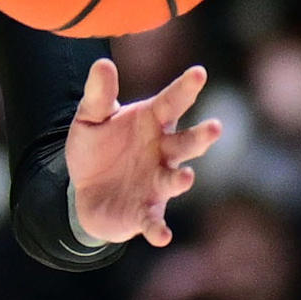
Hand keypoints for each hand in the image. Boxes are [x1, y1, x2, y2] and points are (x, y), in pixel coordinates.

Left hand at [65, 59, 222, 249]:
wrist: (85, 190)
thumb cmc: (97, 149)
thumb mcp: (90, 118)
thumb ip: (98, 95)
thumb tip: (101, 63)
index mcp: (152, 122)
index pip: (172, 102)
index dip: (185, 88)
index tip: (198, 73)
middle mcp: (163, 151)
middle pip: (186, 143)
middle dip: (200, 137)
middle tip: (215, 127)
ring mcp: (157, 182)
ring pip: (175, 179)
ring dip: (182, 179)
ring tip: (186, 177)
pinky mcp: (145, 211)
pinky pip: (153, 220)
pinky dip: (157, 229)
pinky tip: (161, 236)